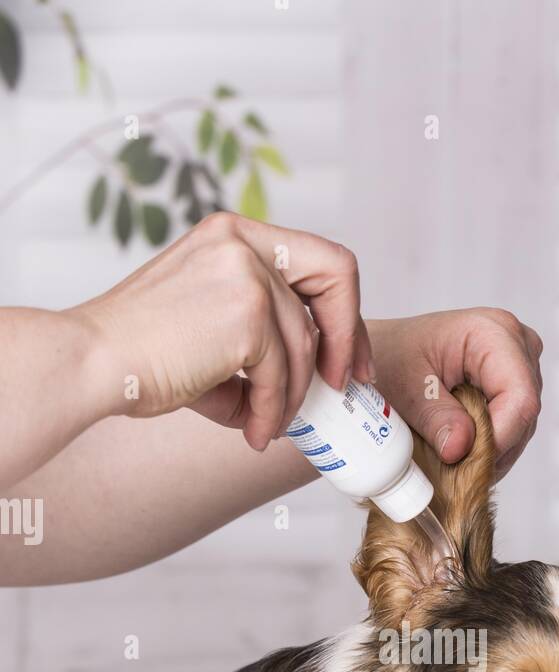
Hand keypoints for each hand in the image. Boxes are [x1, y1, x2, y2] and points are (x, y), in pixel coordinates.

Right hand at [71, 212, 373, 451]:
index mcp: (232, 235)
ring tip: (266, 426)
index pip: (318, 257)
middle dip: (348, 340)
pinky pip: (281, 377)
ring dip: (289, 398)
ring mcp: (247, 274)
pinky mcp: (247, 316)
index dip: (343, 309)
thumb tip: (307, 384)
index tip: (345, 356)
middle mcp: (243, 242)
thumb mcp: (206, 324)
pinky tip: (255, 432)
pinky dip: (272, 411)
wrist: (93, 362)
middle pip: (336, 280)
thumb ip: (257, 337)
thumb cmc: (139, 353)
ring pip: (304, 348)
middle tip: (343, 389)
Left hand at [366, 308, 542, 477]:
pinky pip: (515, 428)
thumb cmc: (392, 356)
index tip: (462, 459)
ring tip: (449, 452)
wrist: (388, 351)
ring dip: (488, 450)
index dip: (498, 437)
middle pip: (524, 416)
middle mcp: (518, 345)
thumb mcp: (404, 389)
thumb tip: (459, 449)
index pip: (520, 397)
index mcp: (493, 333)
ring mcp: (522, 366)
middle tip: (449, 464)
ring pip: (521, 428)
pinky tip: (460, 444)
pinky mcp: (516, 385)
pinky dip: (488, 445)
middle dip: (489, 448)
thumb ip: (435, 419)